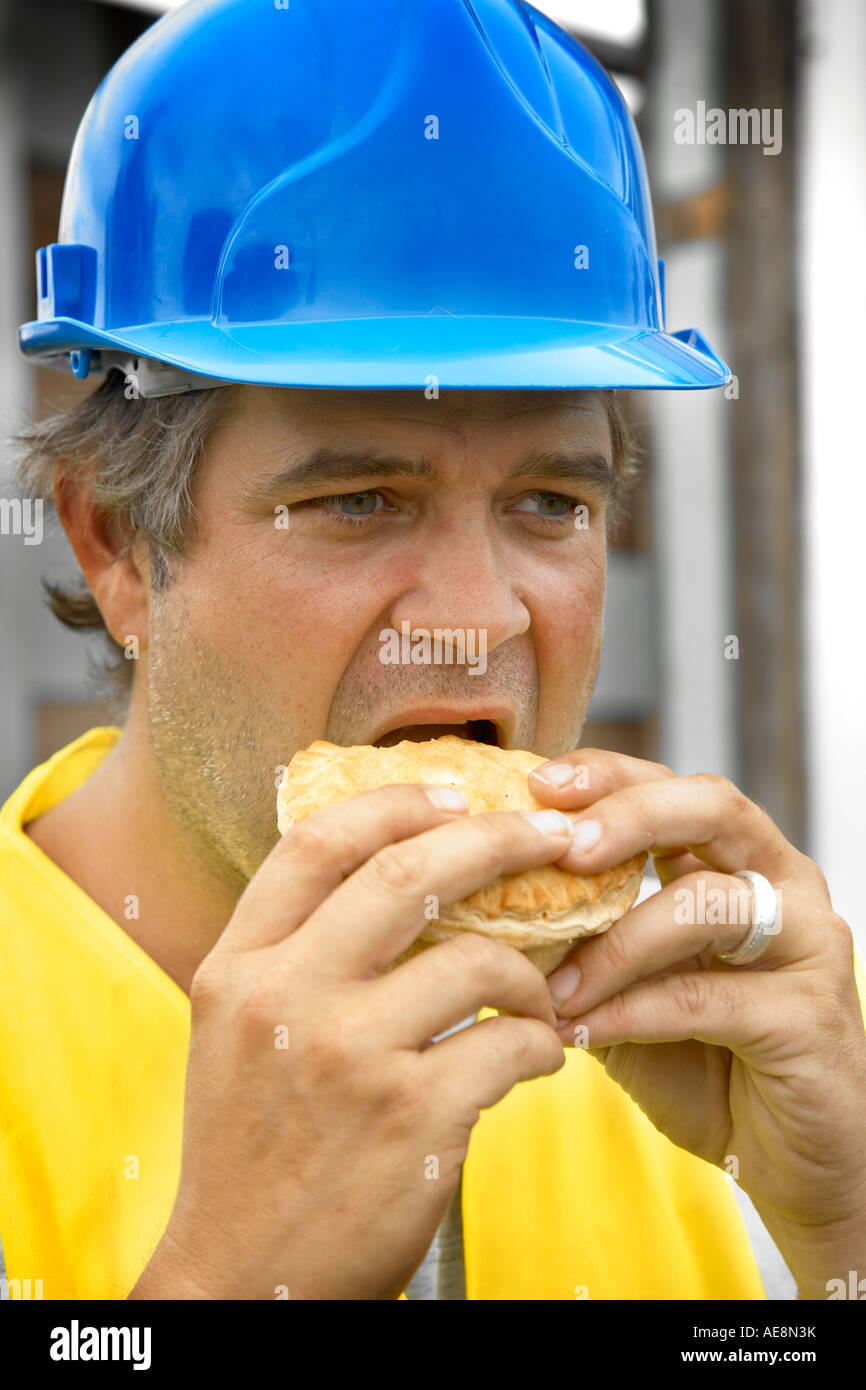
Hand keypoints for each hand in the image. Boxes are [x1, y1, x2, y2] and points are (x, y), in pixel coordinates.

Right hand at [130, 783, 570, 1299]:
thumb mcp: (239, 1032)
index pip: (318, 842)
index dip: (397, 802)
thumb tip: (395, 872)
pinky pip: (510, 1044)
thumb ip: (294, 953)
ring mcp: (348, 1055)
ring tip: (544, 996)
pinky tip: (540, 1057)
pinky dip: (542, 1043)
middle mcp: (285, 996)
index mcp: (238, 966)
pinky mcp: (410, 1117)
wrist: (244, 1279)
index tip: (457, 794)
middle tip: (552, 838)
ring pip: (479, 959)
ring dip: (532, 972)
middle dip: (498, 840)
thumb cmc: (254, 1149)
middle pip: (408, 872)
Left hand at [529, 750, 865, 1265]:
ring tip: (552, 985)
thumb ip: (579, 944)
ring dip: (615, 942)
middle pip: (712, 808)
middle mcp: (783, 885)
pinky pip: (705, 997)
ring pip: (707, 903)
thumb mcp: (626, 990)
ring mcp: (806, 944)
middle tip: (564, 844)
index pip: (673, 787)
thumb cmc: (702, 1063)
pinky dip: (631, 1012)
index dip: (608, 775)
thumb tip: (484, 907)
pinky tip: (579, 1033)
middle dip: (629, 814)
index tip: (537, 783)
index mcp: (738, 862)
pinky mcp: (810, 1015)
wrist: (782, 1161)